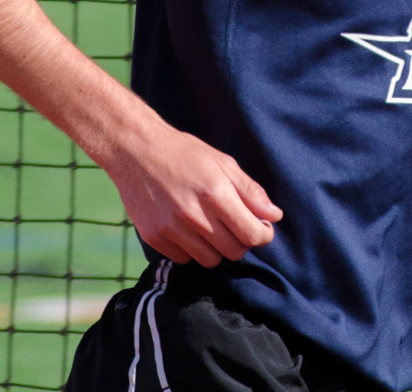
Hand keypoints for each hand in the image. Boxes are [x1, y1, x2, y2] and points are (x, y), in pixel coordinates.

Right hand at [104, 125, 282, 267]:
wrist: (136, 150)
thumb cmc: (184, 153)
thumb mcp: (223, 162)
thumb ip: (250, 191)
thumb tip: (274, 215)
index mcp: (216, 194)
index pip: (251, 234)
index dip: (263, 235)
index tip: (261, 229)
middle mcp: (194, 215)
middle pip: (233, 252)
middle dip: (242, 242)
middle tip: (236, 227)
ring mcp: (172, 229)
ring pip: (210, 260)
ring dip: (217, 249)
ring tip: (211, 228)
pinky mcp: (154, 237)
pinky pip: (184, 259)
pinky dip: (191, 250)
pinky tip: (188, 230)